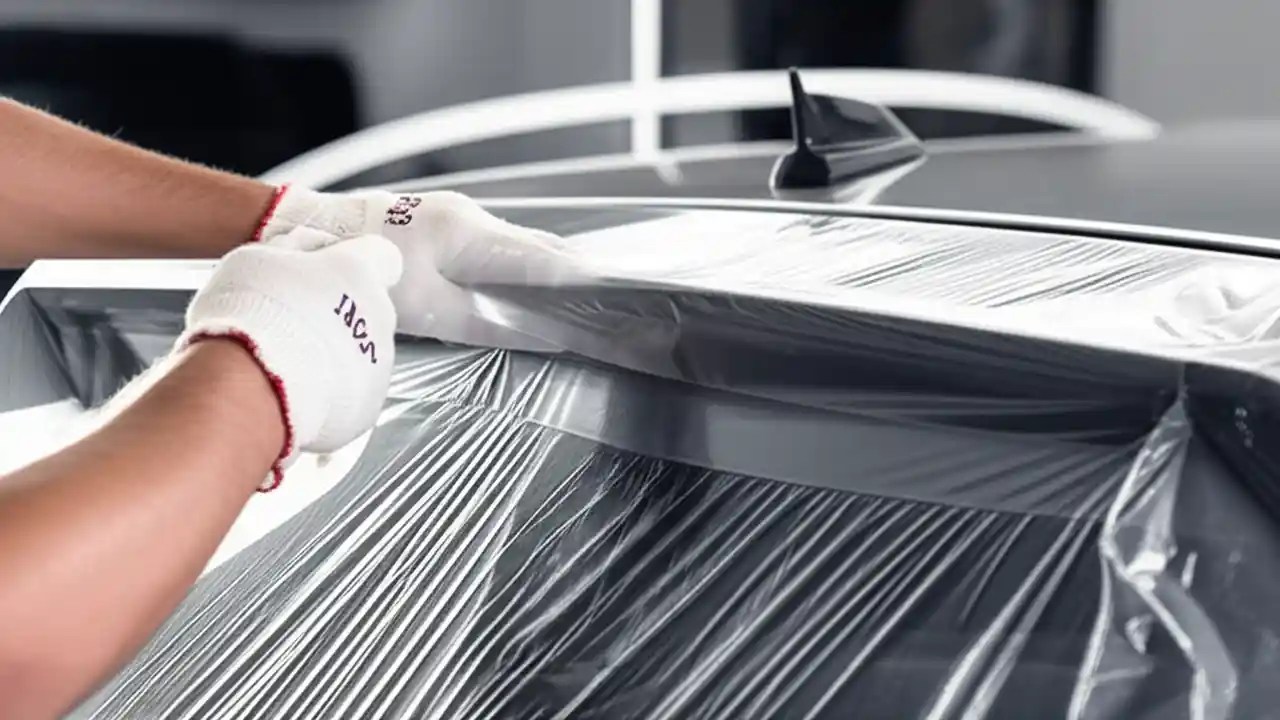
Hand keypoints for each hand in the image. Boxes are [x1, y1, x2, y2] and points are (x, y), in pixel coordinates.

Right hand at [179, 228, 402, 488]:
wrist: (252, 385)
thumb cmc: (252, 315)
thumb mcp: (258, 258)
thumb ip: (293, 250)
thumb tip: (306, 250)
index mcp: (359, 272)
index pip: (382, 257)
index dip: (356, 264)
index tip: (331, 272)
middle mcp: (379, 316)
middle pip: (369, 310)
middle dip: (339, 315)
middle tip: (296, 323)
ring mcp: (379, 366)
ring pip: (361, 355)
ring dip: (335, 357)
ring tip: (289, 364)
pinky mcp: (365, 408)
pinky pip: (350, 396)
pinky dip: (329, 396)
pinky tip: (295, 393)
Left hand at [258, 187, 577, 350]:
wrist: (312, 233)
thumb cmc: (370, 271)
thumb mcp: (427, 309)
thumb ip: (484, 323)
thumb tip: (535, 336)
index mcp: (473, 234)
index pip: (543, 258)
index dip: (577, 280)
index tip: (606, 296)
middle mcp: (470, 215)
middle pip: (535, 246)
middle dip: (566, 272)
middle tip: (597, 300)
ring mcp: (454, 214)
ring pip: (513, 243)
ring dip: (539, 267)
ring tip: (566, 296)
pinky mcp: (439, 222)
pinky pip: (491, 242)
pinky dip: (512, 262)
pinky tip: (515, 282)